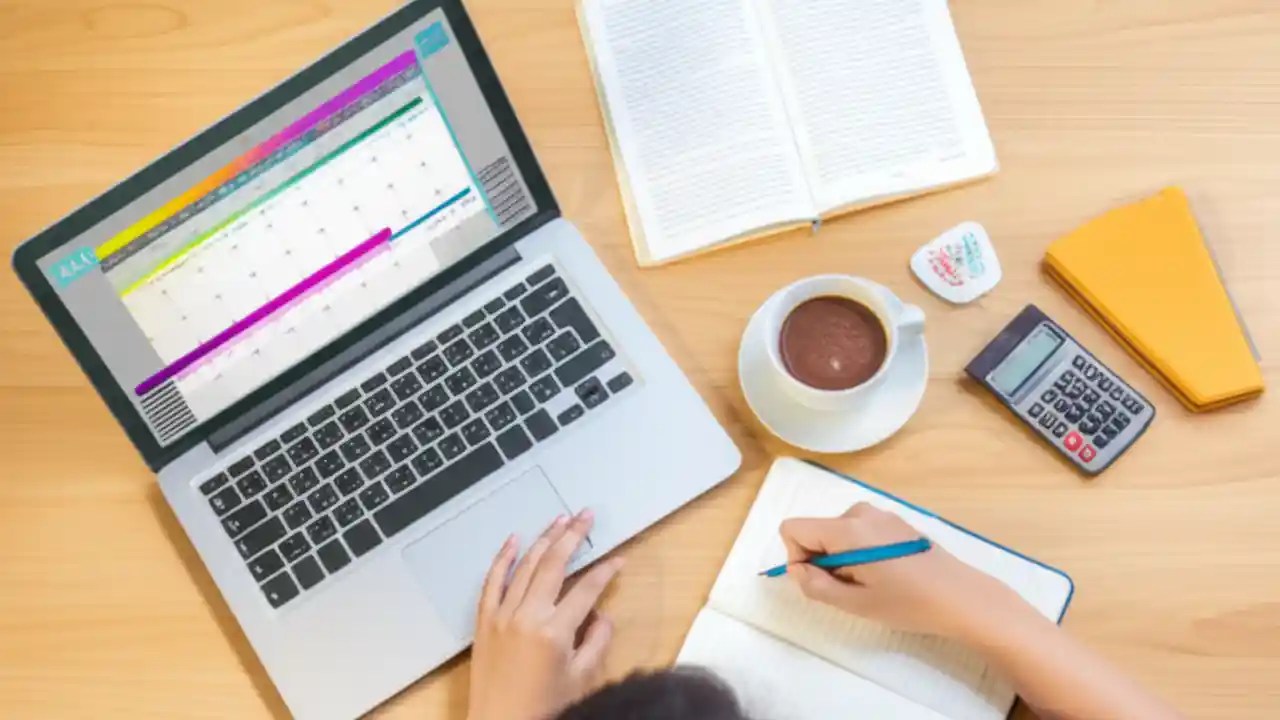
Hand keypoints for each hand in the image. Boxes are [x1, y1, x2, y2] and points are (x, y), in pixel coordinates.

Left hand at [467, 510, 623, 719]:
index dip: (605, 571)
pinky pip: (492, 582)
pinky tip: (513, 540)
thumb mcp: (580, 678)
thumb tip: (601, 614)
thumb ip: (596, 642)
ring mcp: (502, 616)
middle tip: (586, 515)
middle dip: (573, 536)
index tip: (618, 559)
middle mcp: (527, 617)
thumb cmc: (542, 708)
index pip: (586, 589)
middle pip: (554, 565)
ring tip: (560, 520)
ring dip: (544, 540)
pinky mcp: (484, 622)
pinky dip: (503, 558)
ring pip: (525, 567)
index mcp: (554, 632)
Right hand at [779, 503, 1029, 641]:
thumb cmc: (908, 603)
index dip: (797, 556)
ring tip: (873, 581)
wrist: (961, 596)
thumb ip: (817, 586)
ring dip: (842, 557)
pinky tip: (888, 572)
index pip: (793, 528)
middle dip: (823, 559)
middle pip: (816, 530)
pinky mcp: (895, 521)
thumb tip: (797, 570)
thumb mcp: (856, 603)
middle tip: (853, 587)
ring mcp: (880, 514)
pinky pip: (858, 531)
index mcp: (847, 529)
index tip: (821, 580)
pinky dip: (860, 551)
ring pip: (837, 532)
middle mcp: (860, 512)